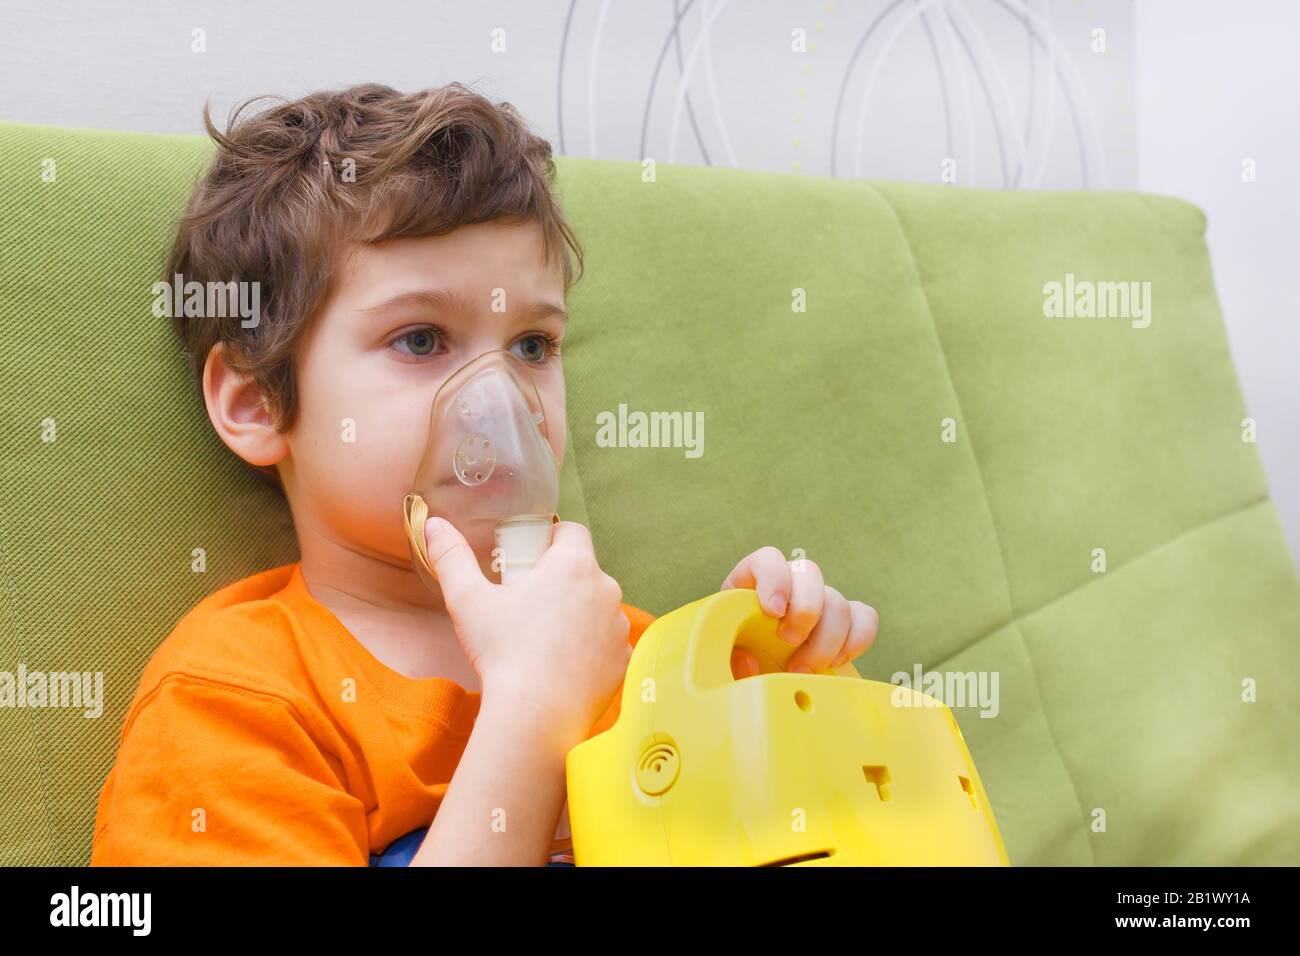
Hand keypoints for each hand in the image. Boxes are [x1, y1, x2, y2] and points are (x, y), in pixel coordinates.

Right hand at [423, 517, 631, 746]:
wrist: (536, 716)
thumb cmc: (503, 652)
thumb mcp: (468, 600)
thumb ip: (451, 556)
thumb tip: (433, 524)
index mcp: (574, 565)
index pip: (571, 531)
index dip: (551, 539)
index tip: (529, 559)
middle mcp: (606, 590)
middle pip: (584, 571)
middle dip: (560, 580)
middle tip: (528, 603)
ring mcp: (618, 626)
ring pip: (597, 607)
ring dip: (578, 613)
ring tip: (544, 638)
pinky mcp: (623, 660)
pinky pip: (607, 642)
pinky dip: (590, 647)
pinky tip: (563, 664)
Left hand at [720, 546, 878, 677]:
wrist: (760, 679)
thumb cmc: (738, 663)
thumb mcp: (724, 658)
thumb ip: (728, 657)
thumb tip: (748, 660)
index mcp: (752, 584)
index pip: (768, 559)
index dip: (774, 578)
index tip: (774, 611)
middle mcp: (790, 586)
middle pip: (810, 573)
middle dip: (805, 610)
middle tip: (789, 643)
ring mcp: (820, 601)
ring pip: (838, 600)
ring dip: (827, 638)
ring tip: (806, 669)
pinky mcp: (845, 621)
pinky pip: (864, 616)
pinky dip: (857, 638)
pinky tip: (837, 661)